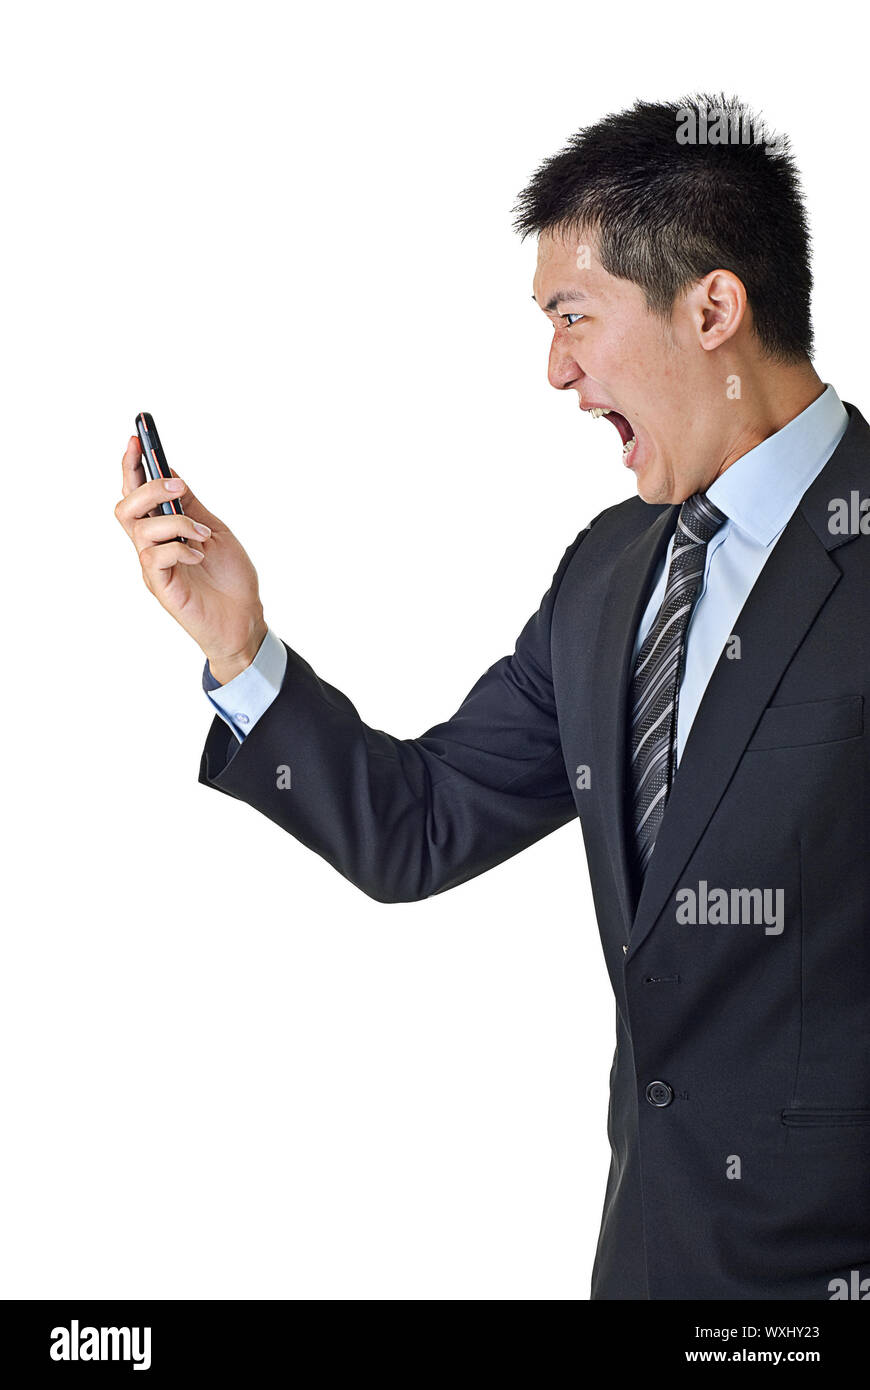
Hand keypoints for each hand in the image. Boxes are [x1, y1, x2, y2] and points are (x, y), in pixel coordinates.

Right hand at [115, 434, 267, 682]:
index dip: (132, 466)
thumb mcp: (215, 530)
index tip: (137, 438)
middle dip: (148, 487)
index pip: (136, 493)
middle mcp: (152, 546)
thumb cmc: (230, 579)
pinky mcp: (161, 587)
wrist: (245, 620)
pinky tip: (200, 556)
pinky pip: (155, 557)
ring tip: (204, 534)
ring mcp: (154, 567)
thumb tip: (171, 472)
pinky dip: (181, 549)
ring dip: (175, 522)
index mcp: (163, 530)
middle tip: (179, 487)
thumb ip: (190, 506)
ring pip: (140, 529)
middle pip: (126, 506)